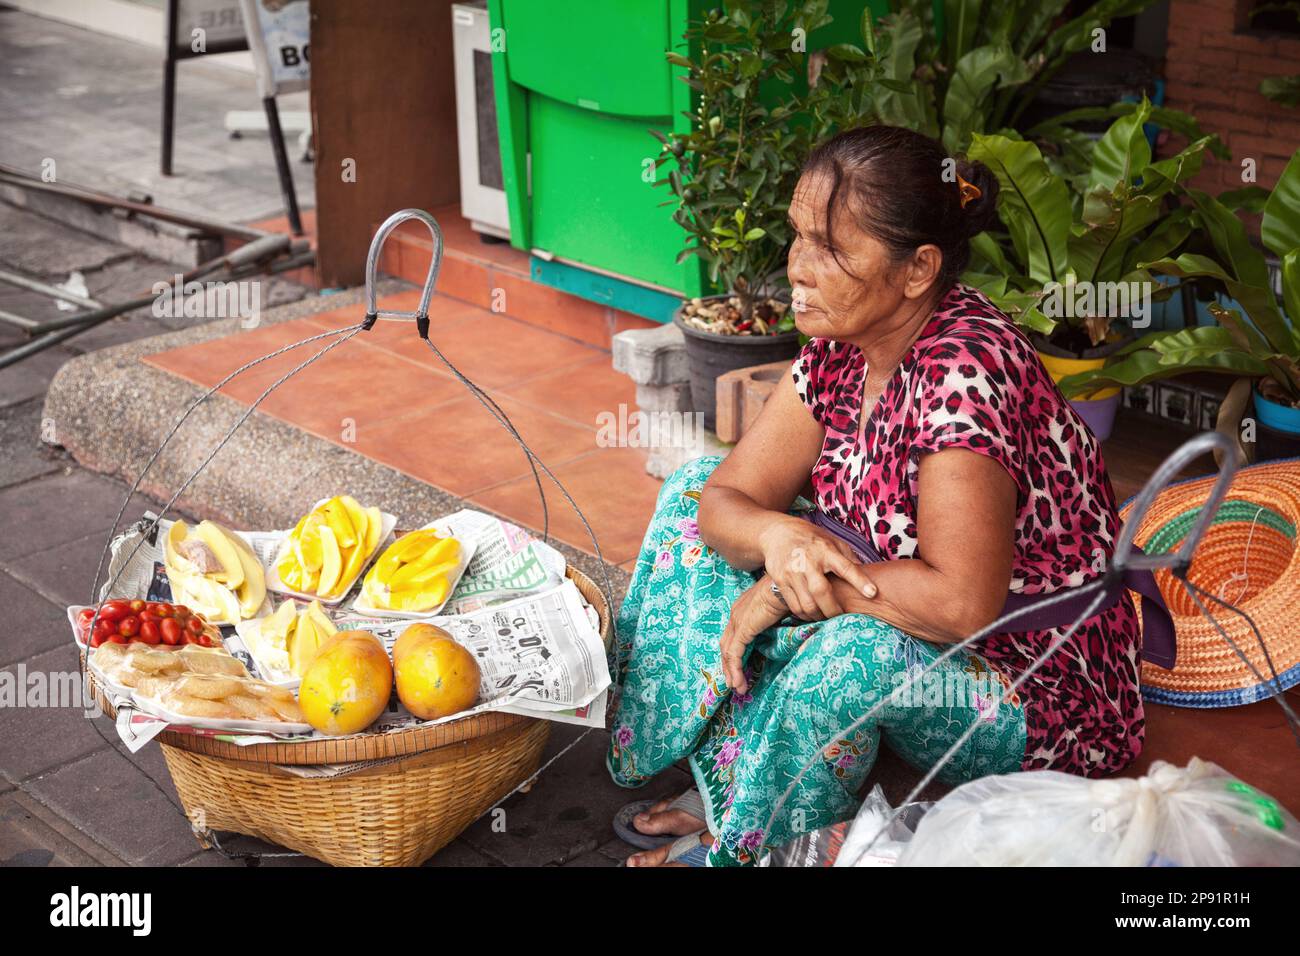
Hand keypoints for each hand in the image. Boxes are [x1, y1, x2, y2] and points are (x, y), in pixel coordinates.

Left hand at [720, 577, 788, 694]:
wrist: (793, 583)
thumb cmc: (793, 595)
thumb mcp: (782, 614)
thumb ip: (779, 626)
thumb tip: (787, 638)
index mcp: (744, 608)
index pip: (734, 635)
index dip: (735, 653)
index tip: (740, 669)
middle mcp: (736, 613)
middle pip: (726, 644)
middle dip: (729, 665)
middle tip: (736, 683)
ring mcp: (738, 619)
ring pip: (728, 651)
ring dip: (732, 671)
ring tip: (738, 688)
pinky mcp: (743, 627)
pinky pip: (734, 653)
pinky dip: (735, 669)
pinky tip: (739, 683)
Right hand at [757, 515, 876, 620]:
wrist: (778, 533)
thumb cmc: (812, 539)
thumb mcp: (832, 541)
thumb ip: (849, 559)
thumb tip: (868, 577)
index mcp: (825, 550)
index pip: (845, 567)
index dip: (860, 581)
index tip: (873, 593)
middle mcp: (807, 561)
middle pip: (821, 592)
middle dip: (834, 611)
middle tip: (841, 616)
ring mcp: (792, 572)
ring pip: (807, 604)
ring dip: (819, 616)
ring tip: (826, 616)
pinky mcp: (780, 581)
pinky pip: (795, 606)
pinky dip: (805, 615)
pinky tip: (812, 612)